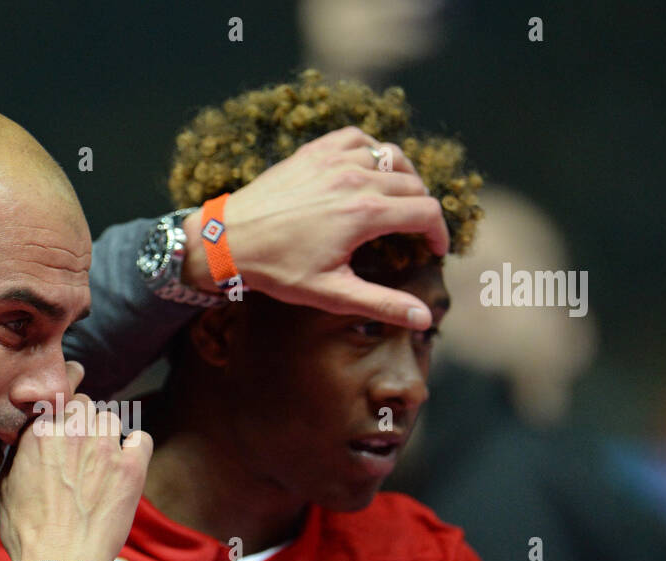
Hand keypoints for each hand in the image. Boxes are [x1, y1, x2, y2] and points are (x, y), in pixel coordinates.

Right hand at [0, 378, 151, 560]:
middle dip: (83, 421)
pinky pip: (141, 439)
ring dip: (107, 435)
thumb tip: (29, 439)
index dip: (62, 409)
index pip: (58, 397)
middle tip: (81, 448)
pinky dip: (135, 449)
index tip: (65, 420)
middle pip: (85, 404)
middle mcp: (72, 433)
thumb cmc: (28, 533)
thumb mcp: (6, 487)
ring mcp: (105, 449)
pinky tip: (125, 465)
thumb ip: (20, 453)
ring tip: (101, 461)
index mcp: (39, 433)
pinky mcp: (132, 469)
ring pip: (112, 419)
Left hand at [181, 125, 448, 328]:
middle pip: (413, 184)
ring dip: (404, 177)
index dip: (439, 233)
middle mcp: (354, 178)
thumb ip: (381, 303)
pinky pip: (357, 137)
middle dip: (423, 209)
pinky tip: (368, 169)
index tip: (435, 250)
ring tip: (400, 201)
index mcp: (364, 213)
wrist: (227, 240)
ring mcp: (333, 159)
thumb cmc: (275, 269)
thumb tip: (423, 318)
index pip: (426, 212)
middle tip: (417, 232)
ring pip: (391, 155)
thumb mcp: (331, 293)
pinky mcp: (313, 151)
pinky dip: (372, 149)